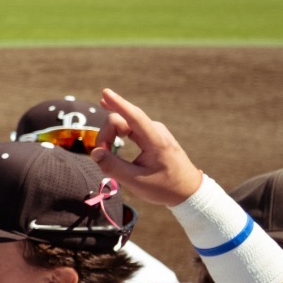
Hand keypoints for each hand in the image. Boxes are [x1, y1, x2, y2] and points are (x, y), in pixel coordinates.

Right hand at [93, 89, 203, 205]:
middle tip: (102, 157)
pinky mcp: (151, 135)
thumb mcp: (136, 182)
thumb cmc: (164, 187)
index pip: (134, 117)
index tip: (105, 92)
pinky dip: (117, 136)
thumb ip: (113, 167)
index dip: (118, 104)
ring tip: (107, 155)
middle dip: (105, 136)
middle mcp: (155, 130)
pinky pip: (129, 128)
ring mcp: (154, 131)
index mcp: (155, 141)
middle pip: (121, 121)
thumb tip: (95, 152)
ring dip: (110, 137)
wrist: (188, 190)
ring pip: (123, 124)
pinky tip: (110, 136)